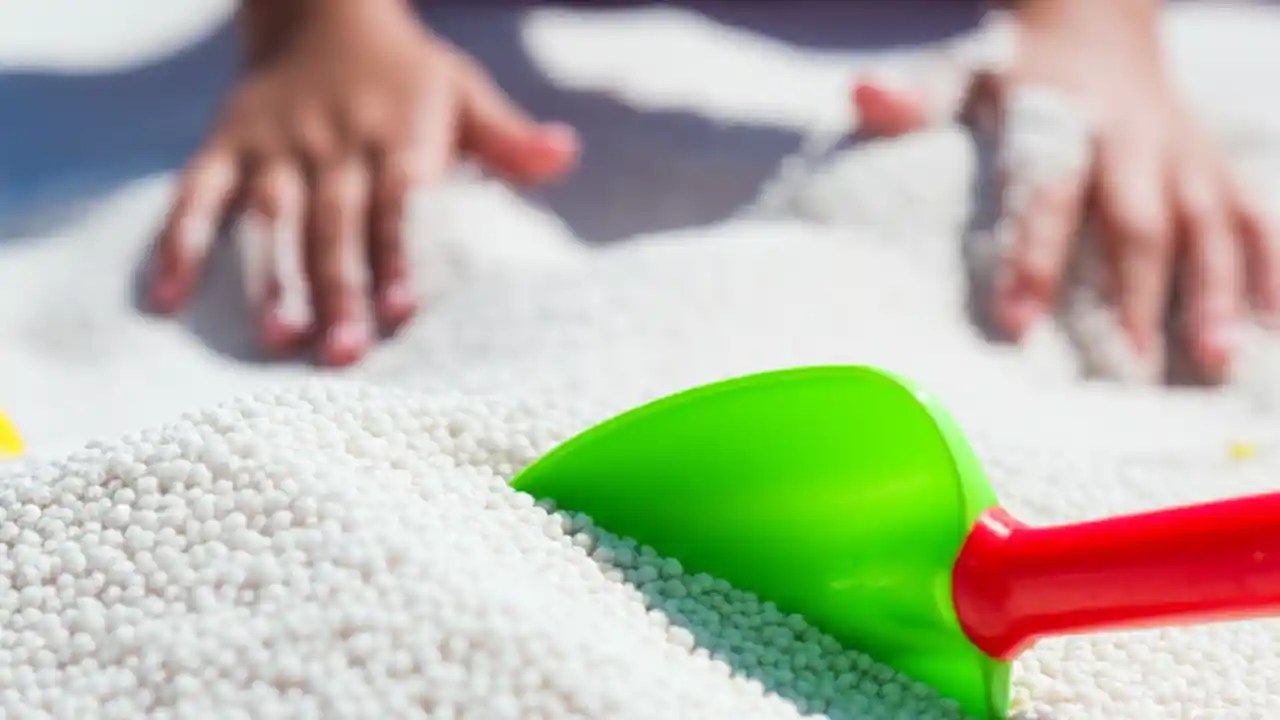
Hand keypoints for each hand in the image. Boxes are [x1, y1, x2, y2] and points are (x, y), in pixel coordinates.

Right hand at [149, 0, 578, 365]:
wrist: (322, 8)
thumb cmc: (408, 74)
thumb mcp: (463, 92)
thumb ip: (508, 136)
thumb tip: (566, 154)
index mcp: (397, 137)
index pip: (399, 203)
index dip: (398, 255)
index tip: (401, 311)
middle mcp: (334, 143)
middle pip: (335, 223)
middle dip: (338, 288)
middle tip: (341, 354)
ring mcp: (275, 145)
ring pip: (270, 216)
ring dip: (270, 277)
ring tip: (275, 337)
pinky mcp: (226, 142)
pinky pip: (196, 192)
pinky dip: (180, 240)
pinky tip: (167, 295)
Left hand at [856, 0, 1279, 381]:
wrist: (1098, 19)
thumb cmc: (1018, 70)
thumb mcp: (961, 76)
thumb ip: (915, 98)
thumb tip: (863, 97)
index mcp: (1062, 118)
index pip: (1047, 193)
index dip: (1034, 257)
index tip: (1015, 324)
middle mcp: (1132, 135)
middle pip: (1139, 221)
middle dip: (1135, 295)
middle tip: (1124, 368)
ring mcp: (1184, 151)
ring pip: (1211, 224)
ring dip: (1216, 293)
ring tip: (1210, 362)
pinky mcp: (1216, 163)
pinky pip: (1254, 216)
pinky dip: (1266, 270)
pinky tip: (1268, 329)